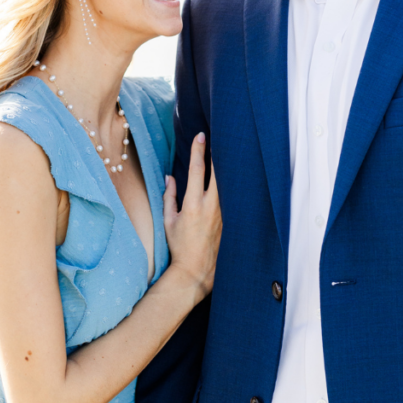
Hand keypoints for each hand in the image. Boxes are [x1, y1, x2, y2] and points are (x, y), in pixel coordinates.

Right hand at [163, 132, 221, 303]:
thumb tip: (170, 177)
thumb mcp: (168, 220)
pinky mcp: (230, 217)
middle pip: (219, 172)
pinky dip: (230, 183)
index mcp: (193, 204)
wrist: (198, 267)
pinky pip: (231, 195)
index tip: (201, 136)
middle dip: (219, 153)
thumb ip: (169, 196)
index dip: (199, 152)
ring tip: (228, 150)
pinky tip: (234, 174)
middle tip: (221, 135)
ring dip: (226, 166)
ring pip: (227, 182)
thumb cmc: (179, 244)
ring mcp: (224, 211)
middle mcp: (211, 205)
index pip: (197, 171)